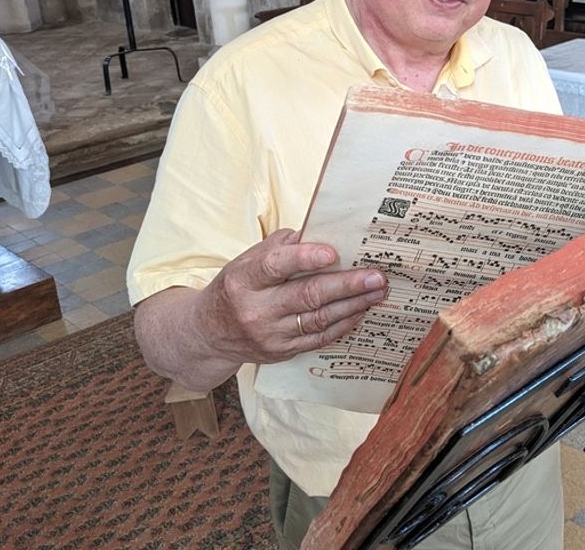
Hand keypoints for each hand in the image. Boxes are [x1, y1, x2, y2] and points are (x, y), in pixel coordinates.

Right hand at [195, 229, 387, 365]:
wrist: (208, 334)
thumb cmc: (236, 287)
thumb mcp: (246, 260)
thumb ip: (281, 246)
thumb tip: (321, 232)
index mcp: (243, 279)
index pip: (274, 266)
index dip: (304, 258)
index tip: (333, 252)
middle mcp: (255, 310)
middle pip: (307, 296)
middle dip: (347, 285)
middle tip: (376, 276)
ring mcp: (269, 335)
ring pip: (318, 319)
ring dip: (353, 304)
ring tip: (377, 291)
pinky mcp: (281, 352)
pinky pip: (318, 339)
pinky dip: (342, 324)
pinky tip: (360, 311)